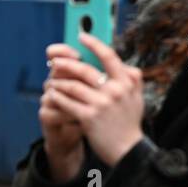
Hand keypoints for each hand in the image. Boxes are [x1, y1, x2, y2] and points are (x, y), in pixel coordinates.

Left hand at [43, 31, 144, 167]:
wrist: (127, 150)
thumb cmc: (129, 123)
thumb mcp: (136, 98)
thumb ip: (131, 79)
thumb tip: (120, 63)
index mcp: (127, 82)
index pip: (109, 56)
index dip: (94, 44)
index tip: (81, 36)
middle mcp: (115, 90)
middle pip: (85, 70)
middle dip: (67, 64)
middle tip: (55, 61)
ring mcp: (102, 104)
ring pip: (72, 86)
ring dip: (58, 82)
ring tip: (51, 80)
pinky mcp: (89, 117)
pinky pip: (67, 102)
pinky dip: (57, 97)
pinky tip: (52, 95)